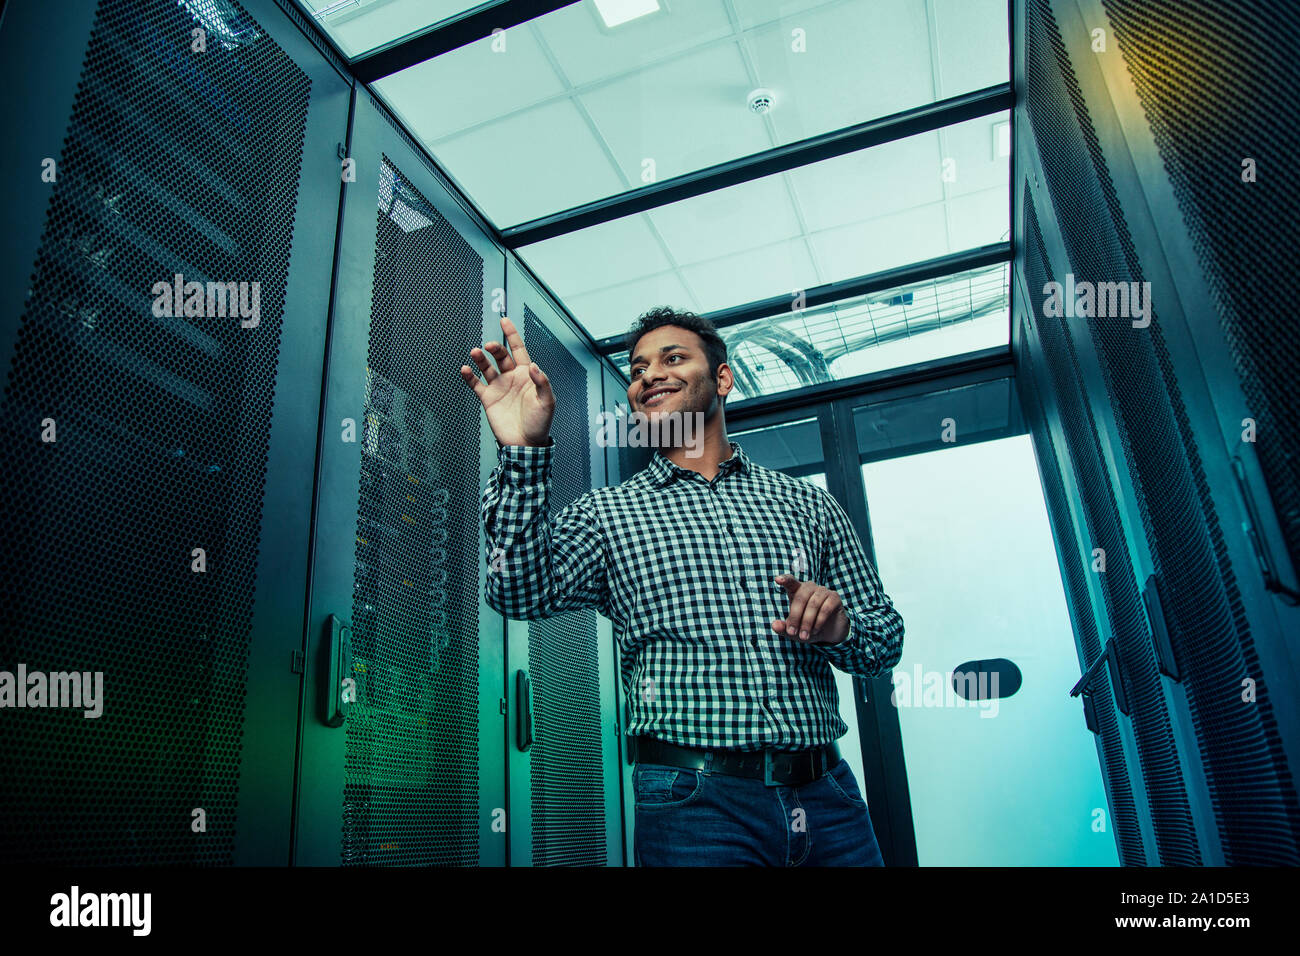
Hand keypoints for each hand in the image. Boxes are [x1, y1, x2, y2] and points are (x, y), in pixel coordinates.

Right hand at [460, 315, 553, 446]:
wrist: (525, 444)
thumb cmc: (540, 423)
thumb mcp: (547, 401)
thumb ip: (542, 382)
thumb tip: (535, 366)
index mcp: (527, 375)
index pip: (519, 349)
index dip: (512, 335)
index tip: (505, 321)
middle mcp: (511, 378)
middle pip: (501, 356)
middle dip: (495, 348)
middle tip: (489, 346)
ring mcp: (499, 387)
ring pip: (487, 367)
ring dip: (480, 359)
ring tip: (475, 353)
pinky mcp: (488, 398)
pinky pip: (476, 384)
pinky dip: (469, 376)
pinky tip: (466, 369)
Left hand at [771, 574, 848, 644]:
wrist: (829, 634)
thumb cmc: (808, 628)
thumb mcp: (795, 631)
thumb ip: (784, 628)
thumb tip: (774, 625)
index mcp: (797, 591)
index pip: (791, 581)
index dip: (785, 579)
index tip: (777, 579)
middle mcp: (810, 588)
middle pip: (800, 597)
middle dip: (795, 617)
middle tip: (792, 632)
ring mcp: (823, 591)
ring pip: (813, 604)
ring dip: (807, 622)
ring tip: (804, 636)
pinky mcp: (835, 598)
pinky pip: (825, 608)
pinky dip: (819, 621)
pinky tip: (815, 630)